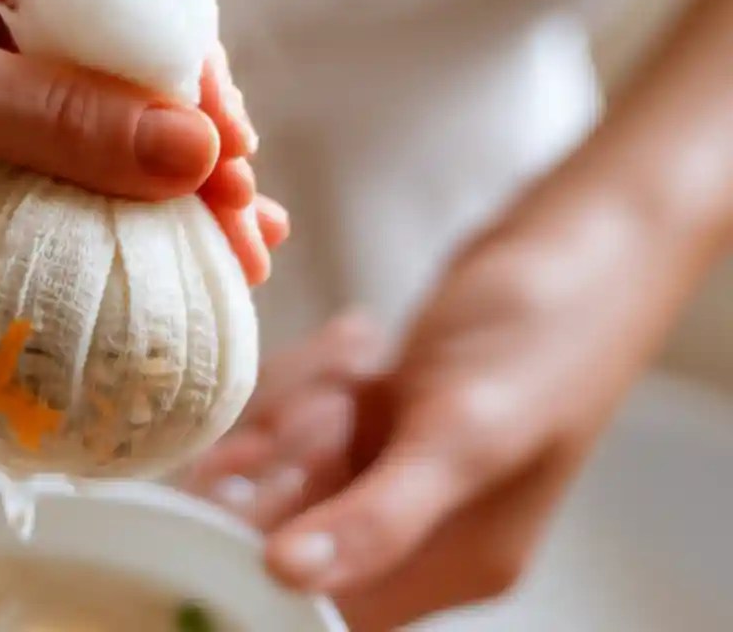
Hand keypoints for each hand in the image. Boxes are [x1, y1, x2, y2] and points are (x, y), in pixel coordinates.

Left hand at [0, 0, 282, 281]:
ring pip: (84, 146)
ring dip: (145, 206)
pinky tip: (121, 267)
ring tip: (215, 265)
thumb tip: (189, 151)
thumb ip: (56, 118)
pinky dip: (74, 228)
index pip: (141, 22)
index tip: (235, 176)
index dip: (200, 100)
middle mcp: (1, 15)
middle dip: (191, 164)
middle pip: (128, 90)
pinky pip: (26, 187)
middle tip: (247, 239)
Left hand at [188, 187, 708, 628]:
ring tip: (360, 361)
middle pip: (292, 525)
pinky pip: (304, 410)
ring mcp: (397, 466)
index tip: (249, 474)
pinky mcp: (382, 416)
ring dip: (302, 401)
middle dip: (288, 455)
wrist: (582, 235)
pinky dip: (314, 375)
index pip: (327, 603)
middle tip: (333, 398)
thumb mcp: (466, 431)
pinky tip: (360, 343)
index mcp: (453, 561)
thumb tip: (287, 577)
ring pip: (287, 459)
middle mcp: (421, 527)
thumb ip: (380, 514)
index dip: (266, 551)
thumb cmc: (544, 334)